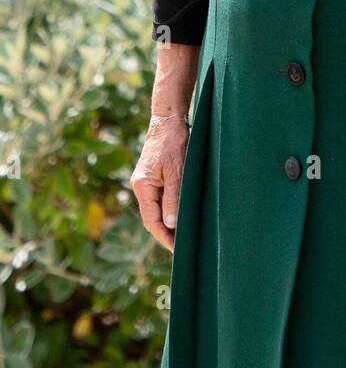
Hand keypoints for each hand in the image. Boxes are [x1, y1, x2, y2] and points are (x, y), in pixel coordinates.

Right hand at [130, 113, 189, 252]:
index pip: (151, 220)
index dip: (163, 236)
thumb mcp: (177, 170)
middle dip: (165, 233)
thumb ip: (173, 197)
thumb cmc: (173, 142)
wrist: (168, 119)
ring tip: (183, 236)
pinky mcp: (153, 176)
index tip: (176, 249)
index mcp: (142, 185)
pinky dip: (168, 210)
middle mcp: (140, 185)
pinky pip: (159, 199)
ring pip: (155, 209)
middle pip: (151, 217)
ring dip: (167, 222)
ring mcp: (145, 181)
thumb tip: (171, 224)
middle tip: (182, 248)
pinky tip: (180, 216)